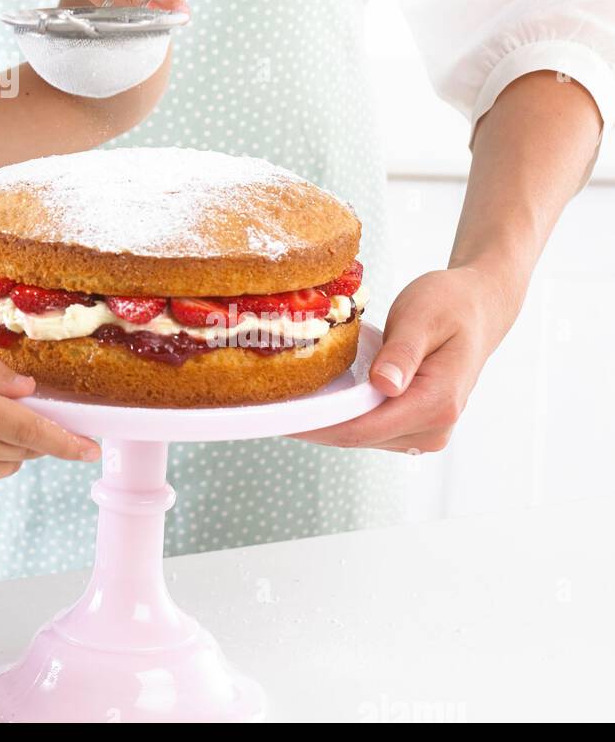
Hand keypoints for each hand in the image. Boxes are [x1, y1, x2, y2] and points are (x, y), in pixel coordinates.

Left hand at [285, 265, 523, 452]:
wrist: (478, 307)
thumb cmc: (451, 305)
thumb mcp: (424, 317)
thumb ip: (403, 353)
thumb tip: (384, 387)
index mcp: (436, 404)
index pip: (362, 427)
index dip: (315, 426)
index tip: (275, 416)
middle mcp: (432, 428)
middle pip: (356, 436)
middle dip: (310, 424)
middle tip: (262, 405)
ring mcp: (424, 431)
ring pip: (359, 435)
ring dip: (322, 421)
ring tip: (279, 400)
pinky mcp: (413, 424)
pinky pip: (368, 425)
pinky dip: (339, 413)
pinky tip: (311, 396)